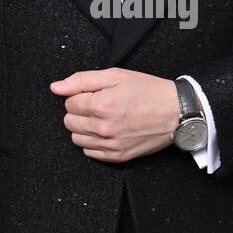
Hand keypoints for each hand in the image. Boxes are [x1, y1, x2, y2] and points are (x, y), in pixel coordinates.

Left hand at [50, 69, 179, 163]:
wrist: (176, 112)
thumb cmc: (149, 91)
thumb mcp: (116, 75)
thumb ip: (82, 80)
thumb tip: (56, 87)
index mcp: (100, 105)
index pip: (68, 103)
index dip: (80, 96)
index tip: (95, 94)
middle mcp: (102, 128)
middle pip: (69, 122)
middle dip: (80, 112)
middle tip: (99, 105)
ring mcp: (110, 144)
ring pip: (77, 138)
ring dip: (84, 128)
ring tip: (103, 118)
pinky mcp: (117, 156)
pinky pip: (89, 153)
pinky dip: (93, 142)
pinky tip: (107, 131)